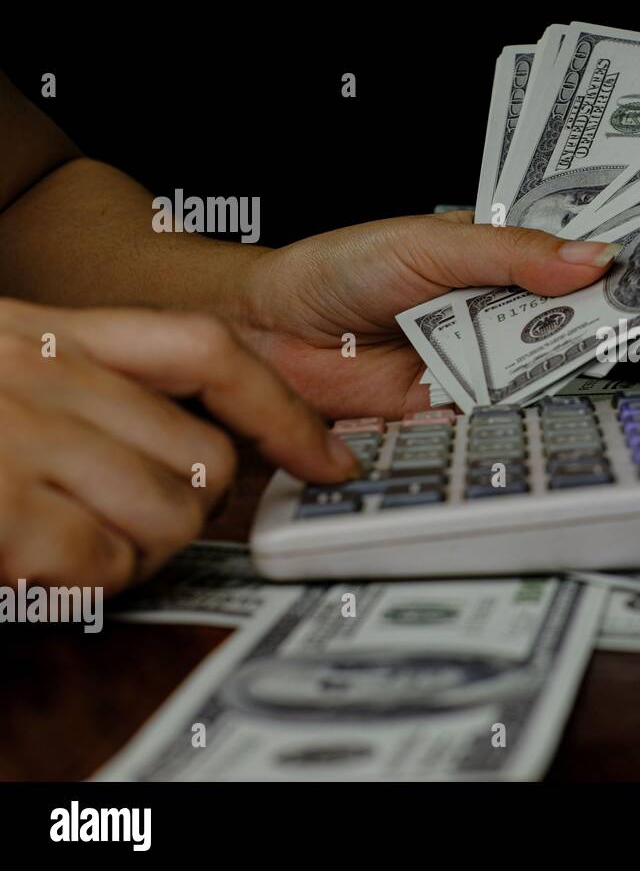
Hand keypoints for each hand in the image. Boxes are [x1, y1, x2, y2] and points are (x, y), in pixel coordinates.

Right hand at [0, 301, 357, 593]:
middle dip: (192, 509)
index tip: (331, 460)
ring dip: (135, 552)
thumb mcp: (6, 376)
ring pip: (173, 517)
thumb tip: (204, 446)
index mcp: (49, 333)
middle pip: (210, 457)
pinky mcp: (1, 509)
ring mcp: (19, 434)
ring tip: (65, 541)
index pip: (208, 353)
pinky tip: (35, 564)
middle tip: (123, 522)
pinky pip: (106, 562)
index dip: (284, 413)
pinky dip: (83, 582)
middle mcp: (41, 370)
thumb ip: (94, 390)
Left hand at [231, 212, 617, 417]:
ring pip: (540, 370)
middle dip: (597, 321)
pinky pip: (501, 414)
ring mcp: (476, 362)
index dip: (607, 269)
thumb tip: (592, 256)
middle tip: (638, 317)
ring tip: (596, 355)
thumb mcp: (432, 245)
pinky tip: (543, 401)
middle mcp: (490, 312)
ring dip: (563, 367)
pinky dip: (520, 412)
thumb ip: (512, 253)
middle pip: (564, 321)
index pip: (564, 263)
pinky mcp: (454, 409)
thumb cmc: (336, 270)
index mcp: (492, 260)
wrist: (270, 335)